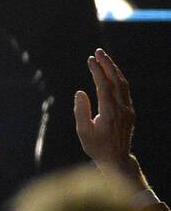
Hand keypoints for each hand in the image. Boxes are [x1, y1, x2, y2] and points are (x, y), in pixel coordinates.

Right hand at [74, 48, 146, 186]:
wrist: (116, 159)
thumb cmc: (96, 146)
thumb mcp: (83, 131)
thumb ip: (81, 111)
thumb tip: (80, 92)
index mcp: (109, 113)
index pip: (104, 86)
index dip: (97, 71)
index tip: (90, 59)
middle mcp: (122, 109)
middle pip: (116, 81)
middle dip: (107, 64)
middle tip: (99, 51)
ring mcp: (128, 110)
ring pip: (123, 85)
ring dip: (114, 70)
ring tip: (104, 58)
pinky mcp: (129, 112)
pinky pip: (125, 91)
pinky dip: (118, 79)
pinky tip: (111, 74)